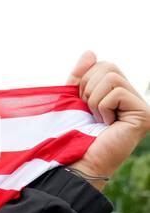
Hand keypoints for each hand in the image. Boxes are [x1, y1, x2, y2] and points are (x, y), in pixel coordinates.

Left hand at [65, 51, 149, 188]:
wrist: (75, 162)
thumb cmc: (71, 134)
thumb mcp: (71, 100)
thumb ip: (80, 77)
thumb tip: (90, 51)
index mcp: (116, 93)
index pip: (101, 65)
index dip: (83, 80)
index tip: (81, 104)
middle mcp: (132, 97)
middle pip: (108, 66)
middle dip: (88, 88)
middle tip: (88, 112)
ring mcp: (141, 106)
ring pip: (112, 77)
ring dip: (93, 99)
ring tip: (97, 119)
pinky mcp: (144, 114)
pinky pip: (116, 92)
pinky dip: (102, 107)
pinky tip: (106, 124)